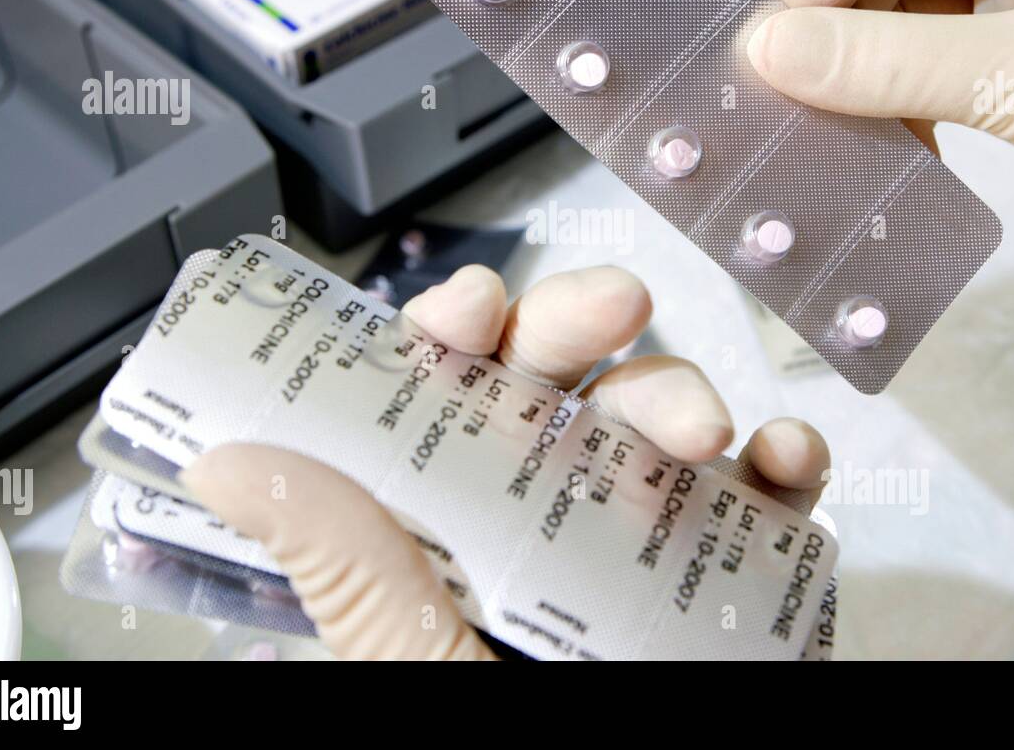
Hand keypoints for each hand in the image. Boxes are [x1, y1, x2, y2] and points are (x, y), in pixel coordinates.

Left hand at [181, 265, 829, 658]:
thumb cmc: (498, 739)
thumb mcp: (412, 661)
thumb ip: (346, 568)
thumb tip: (231, 463)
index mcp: (451, 527)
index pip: (439, 398)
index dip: (452, 333)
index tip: (471, 307)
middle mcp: (543, 516)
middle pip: (552, 383)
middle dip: (578, 324)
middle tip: (610, 307)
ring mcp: (639, 534)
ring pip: (657, 419)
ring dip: (680, 391)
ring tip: (700, 427)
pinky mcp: (729, 565)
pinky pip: (763, 496)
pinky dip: (782, 462)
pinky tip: (782, 459)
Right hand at [746, 0, 1013, 329]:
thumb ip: (895, 61)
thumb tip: (766, 49)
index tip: (761, 25)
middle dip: (839, 23)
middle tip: (768, 80)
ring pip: (910, 25)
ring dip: (859, 74)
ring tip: (806, 121)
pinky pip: (930, 79)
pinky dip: (892, 112)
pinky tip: (870, 148)